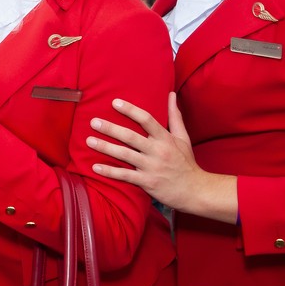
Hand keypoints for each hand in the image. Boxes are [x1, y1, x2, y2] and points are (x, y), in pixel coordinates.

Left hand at [87, 93, 236, 222]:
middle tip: (93, 121)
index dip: (130, 110)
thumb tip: (171, 94)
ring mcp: (152, 167)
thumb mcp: (183, 138)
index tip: (114, 102)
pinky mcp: (148, 182)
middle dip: (111, 128)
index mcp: (166, 138)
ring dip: (105, 147)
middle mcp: (158, 151)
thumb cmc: (186, 163)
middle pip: (131, 137)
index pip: (147, 120)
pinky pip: (126, 176)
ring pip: (125, 155)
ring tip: (89, 140)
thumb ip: (175, 116)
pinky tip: (95, 167)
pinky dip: (110, 172)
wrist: (195, 191)